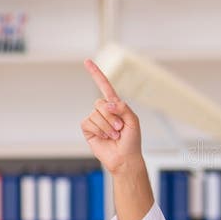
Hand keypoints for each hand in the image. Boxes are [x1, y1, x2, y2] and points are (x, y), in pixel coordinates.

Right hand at [81, 59, 142, 175]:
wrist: (124, 158)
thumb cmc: (131, 140)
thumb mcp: (133, 121)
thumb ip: (123, 108)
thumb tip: (108, 103)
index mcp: (115, 105)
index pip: (104, 86)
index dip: (96, 73)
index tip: (87, 61)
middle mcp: (104, 110)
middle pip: (100, 103)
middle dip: (112, 117)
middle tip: (120, 129)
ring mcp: (95, 119)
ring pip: (96, 114)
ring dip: (108, 127)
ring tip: (114, 135)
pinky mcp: (88, 129)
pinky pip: (89, 123)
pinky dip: (99, 131)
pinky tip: (105, 137)